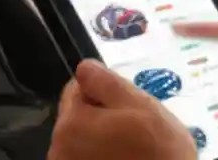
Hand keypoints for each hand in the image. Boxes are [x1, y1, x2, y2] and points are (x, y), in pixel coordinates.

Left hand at [48, 59, 197, 159]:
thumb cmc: (159, 151)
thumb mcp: (142, 106)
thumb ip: (107, 83)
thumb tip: (83, 67)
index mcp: (71, 123)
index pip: (76, 89)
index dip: (103, 92)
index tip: (126, 107)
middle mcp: (58, 149)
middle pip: (76, 116)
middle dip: (101, 117)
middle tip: (133, 129)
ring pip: (81, 139)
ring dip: (101, 139)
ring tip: (130, 149)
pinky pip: (85, 157)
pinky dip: (101, 156)